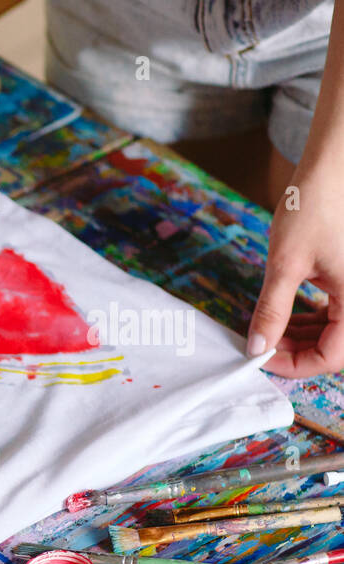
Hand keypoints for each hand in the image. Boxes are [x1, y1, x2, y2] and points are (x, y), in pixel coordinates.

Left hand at [248, 171, 343, 377]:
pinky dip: (310, 319)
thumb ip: (272, 310)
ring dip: (301, 337)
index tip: (259, 358)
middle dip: (295, 351)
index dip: (294, 365)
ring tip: (266, 332)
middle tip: (259, 346)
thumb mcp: (285, 264)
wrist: (332, 168)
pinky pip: (337, 312)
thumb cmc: (314, 207)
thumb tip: (257, 347)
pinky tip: (284, 317)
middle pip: (334, 346)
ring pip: (335, 331)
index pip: (331, 356)